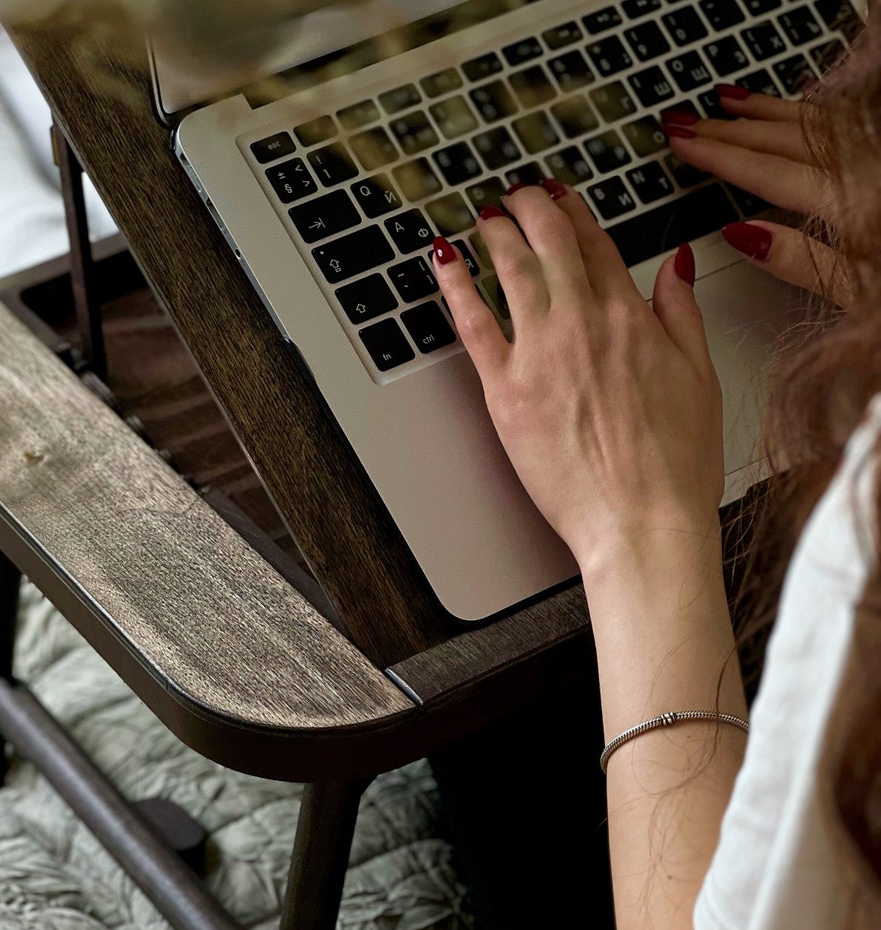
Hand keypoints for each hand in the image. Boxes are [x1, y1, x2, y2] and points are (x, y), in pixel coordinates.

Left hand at [432, 184, 723, 576]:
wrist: (640, 520)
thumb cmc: (674, 465)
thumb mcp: (701, 376)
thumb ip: (682, 313)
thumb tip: (676, 265)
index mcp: (631, 318)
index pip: (596, 245)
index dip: (574, 214)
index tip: (560, 199)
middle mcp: (582, 324)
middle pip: (549, 244)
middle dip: (530, 208)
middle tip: (516, 194)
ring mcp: (540, 354)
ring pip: (510, 271)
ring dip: (494, 234)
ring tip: (483, 216)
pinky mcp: (504, 391)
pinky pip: (472, 324)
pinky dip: (456, 286)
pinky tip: (444, 262)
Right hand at [664, 86, 851, 306]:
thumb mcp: (854, 293)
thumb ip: (798, 261)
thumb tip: (743, 233)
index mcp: (848, 207)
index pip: (768, 172)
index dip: (721, 156)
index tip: (684, 143)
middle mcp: (863, 174)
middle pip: (785, 141)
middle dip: (730, 128)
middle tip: (688, 120)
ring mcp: (874, 163)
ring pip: (812, 125)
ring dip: (763, 111)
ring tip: (726, 100)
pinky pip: (840, 125)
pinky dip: (805, 114)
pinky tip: (791, 110)